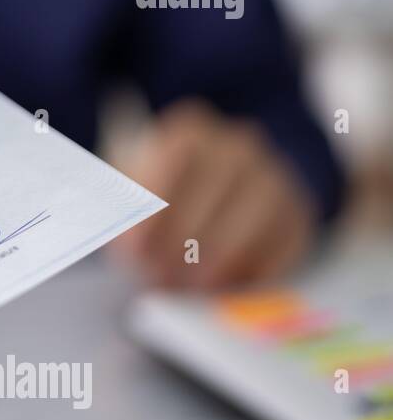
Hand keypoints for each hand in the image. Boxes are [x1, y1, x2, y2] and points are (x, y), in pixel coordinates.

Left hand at [111, 100, 316, 289]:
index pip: (173, 155)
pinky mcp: (298, 213)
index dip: (153, 202)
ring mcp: (274, 176)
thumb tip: (122, 238)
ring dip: (223, 253)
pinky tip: (229, 287)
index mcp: (188, 133)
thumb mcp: (130, 191)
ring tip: (193, 285)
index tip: (135, 246)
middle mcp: (236, 146)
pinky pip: (286, 239)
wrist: (222, 192)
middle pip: (217, 184)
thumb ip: (121, 207)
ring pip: (257, 212)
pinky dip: (258, 267)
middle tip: (162, 274)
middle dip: (185, 236)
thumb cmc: (162, 198)